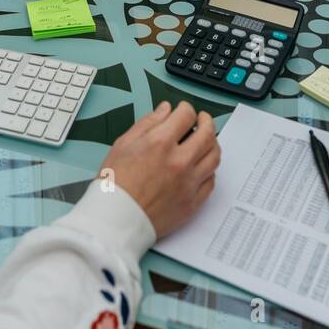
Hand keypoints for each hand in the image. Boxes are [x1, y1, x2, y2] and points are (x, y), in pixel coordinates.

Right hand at [98, 101, 219, 239]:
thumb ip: (147, 123)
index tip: (184, 111)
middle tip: (202, 120)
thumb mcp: (123, 144)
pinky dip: (209, 170)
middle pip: (208, 134)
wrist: (115, 219)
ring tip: (206, 141)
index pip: (186, 116)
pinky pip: (211, 181)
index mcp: (160, 143)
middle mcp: (179, 161)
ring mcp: (188, 183)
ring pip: (214, 157)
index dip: (186, 109)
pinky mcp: (192, 202)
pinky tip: (202, 166)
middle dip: (206, 121)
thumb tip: (165, 110)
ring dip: (213, 144)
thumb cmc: (114, 184)